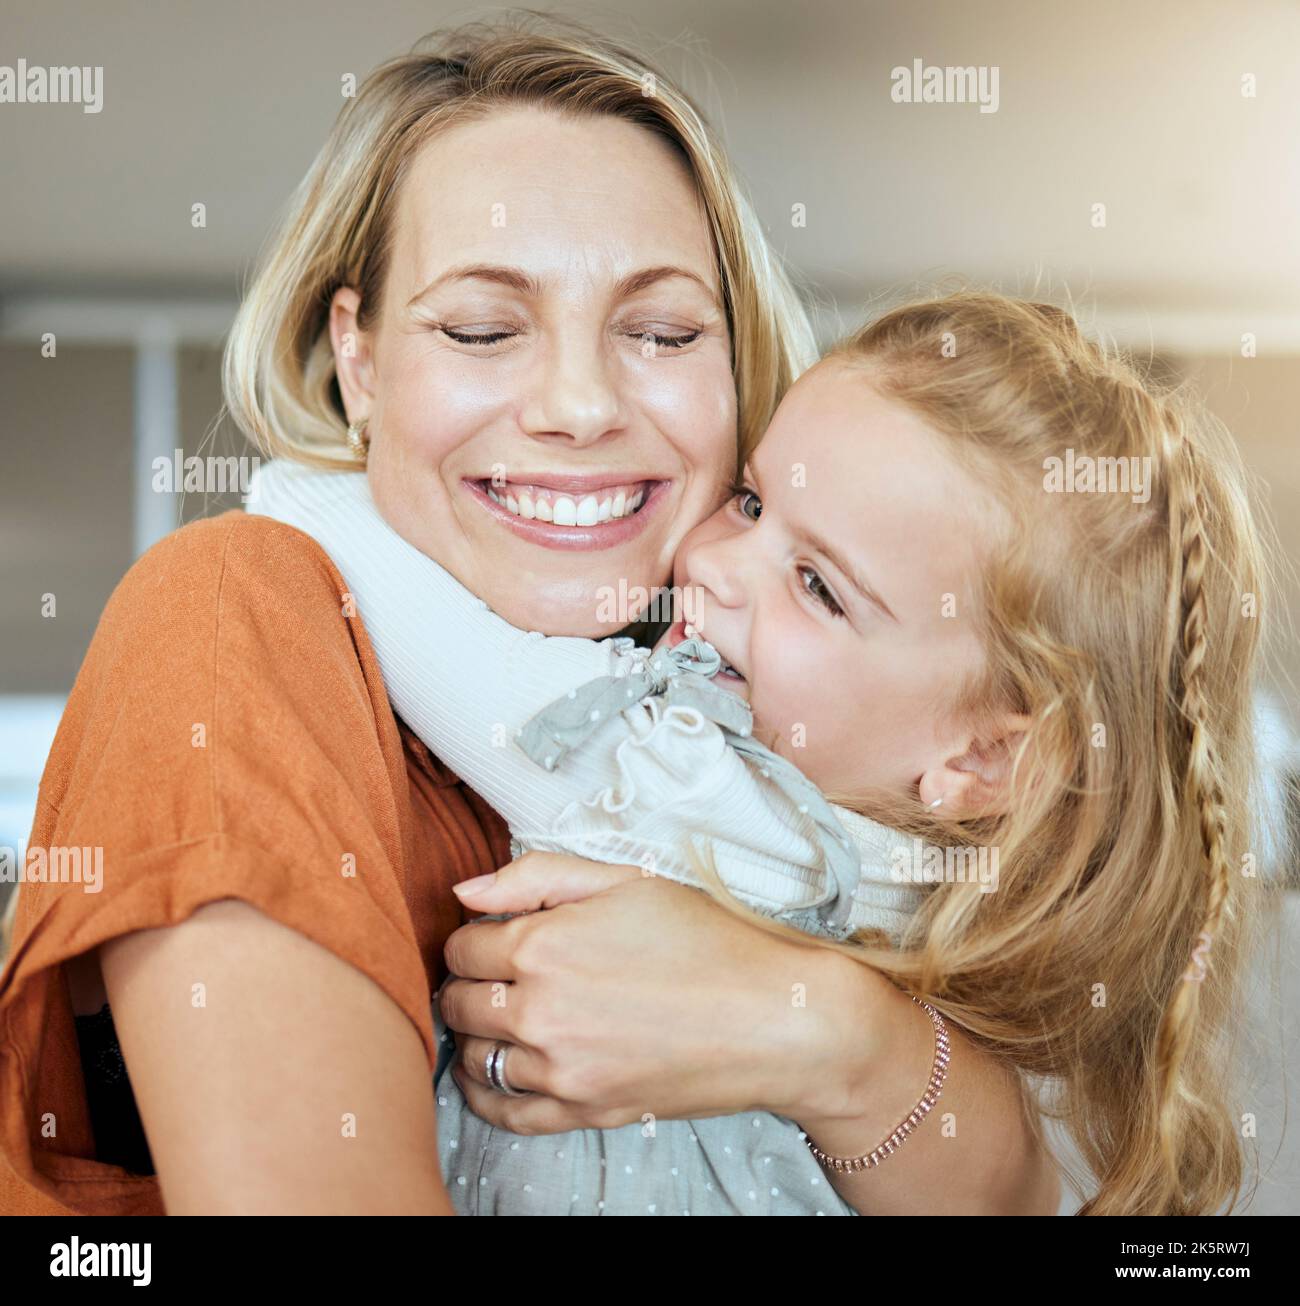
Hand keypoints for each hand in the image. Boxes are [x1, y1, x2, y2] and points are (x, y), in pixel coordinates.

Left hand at [438, 852, 872, 1134]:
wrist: (773, 1017)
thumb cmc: (705, 939)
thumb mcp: (625, 880)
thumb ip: (536, 876)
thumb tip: (463, 893)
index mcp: (544, 946)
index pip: (462, 948)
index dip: (474, 937)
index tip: (496, 937)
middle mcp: (540, 1012)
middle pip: (458, 1003)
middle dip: (468, 983)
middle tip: (497, 974)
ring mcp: (559, 1070)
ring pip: (475, 1058)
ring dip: (477, 1034)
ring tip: (504, 1016)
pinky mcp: (583, 1111)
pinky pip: (503, 1112)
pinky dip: (485, 1093)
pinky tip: (499, 1071)